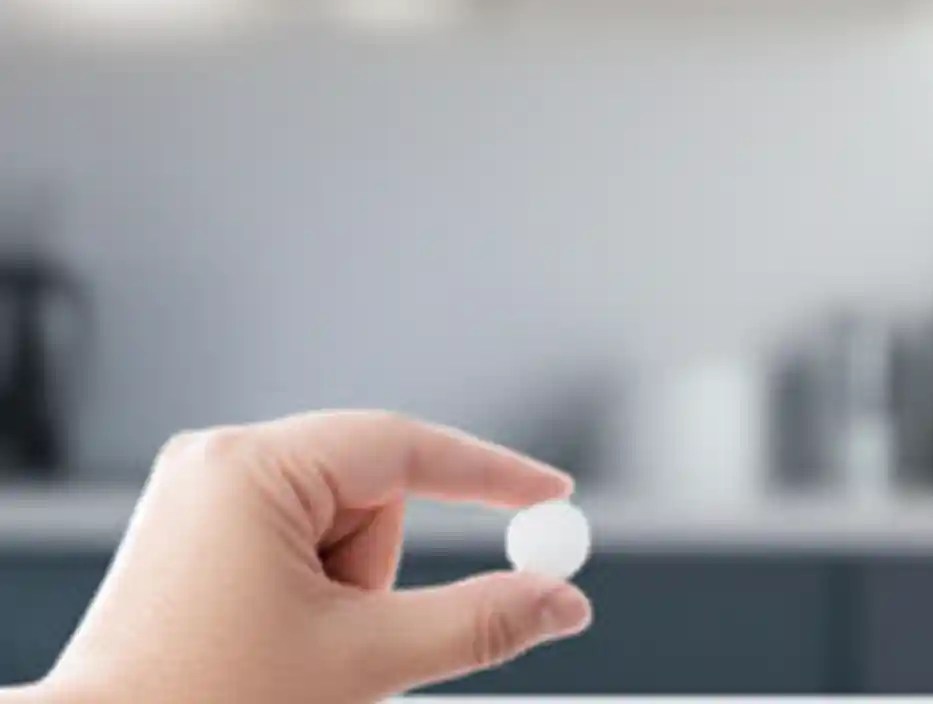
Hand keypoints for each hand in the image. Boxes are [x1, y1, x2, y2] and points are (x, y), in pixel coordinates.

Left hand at [29, 410, 592, 703]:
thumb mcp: (361, 659)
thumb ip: (477, 623)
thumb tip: (560, 600)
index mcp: (249, 468)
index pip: (403, 445)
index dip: (490, 472)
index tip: (552, 494)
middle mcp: (220, 459)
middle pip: (369, 490)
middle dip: (375, 568)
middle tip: (344, 633)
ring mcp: (204, 489)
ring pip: (338, 519)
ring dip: (346, 584)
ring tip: (294, 643)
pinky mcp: (201, 523)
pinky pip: (299, 533)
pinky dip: (317, 582)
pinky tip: (274, 633)